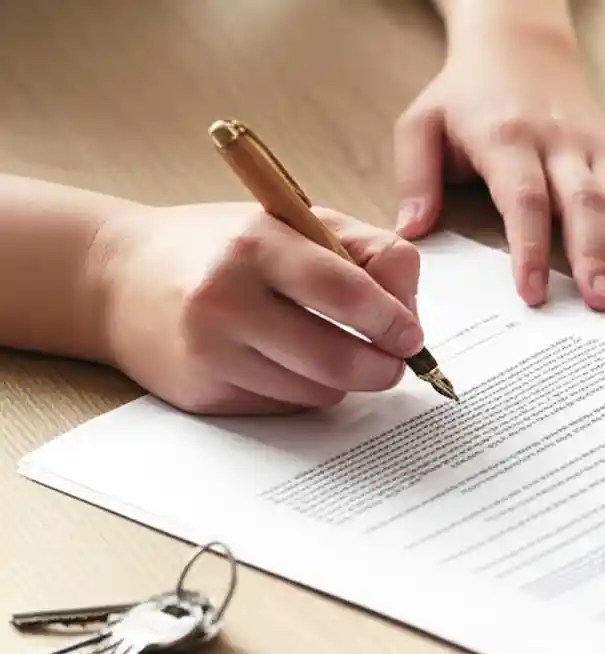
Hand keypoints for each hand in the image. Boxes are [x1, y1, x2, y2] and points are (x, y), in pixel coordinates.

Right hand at [90, 203, 422, 414]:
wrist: (119, 278)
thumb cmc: (223, 247)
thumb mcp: (293, 222)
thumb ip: (364, 249)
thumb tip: (408, 312)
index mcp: (255, 244)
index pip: (346, 291)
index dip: (392, 319)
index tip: (411, 335)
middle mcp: (225, 299)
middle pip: (337, 358)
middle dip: (382, 368)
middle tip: (394, 363)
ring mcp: (210, 353)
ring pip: (317, 392)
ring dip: (344, 381)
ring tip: (335, 351)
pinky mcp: (202, 394)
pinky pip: (286, 407)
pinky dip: (305, 392)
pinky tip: (288, 364)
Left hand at [393, 26, 604, 311]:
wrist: (519, 42)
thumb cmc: (466, 93)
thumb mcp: (423, 124)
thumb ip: (414, 178)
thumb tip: (412, 231)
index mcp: (507, 136)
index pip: (524, 198)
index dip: (529, 248)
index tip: (533, 293)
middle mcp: (558, 142)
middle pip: (582, 203)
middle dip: (593, 257)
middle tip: (599, 303)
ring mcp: (593, 147)